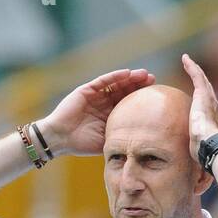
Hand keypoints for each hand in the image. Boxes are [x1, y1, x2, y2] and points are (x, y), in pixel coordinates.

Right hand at [39, 68, 154, 156]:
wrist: (61, 138)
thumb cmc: (82, 143)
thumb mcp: (107, 141)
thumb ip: (121, 138)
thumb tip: (144, 145)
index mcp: (110, 115)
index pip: (128, 104)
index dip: (141, 100)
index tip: (156, 97)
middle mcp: (105, 102)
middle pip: (125, 90)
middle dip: (139, 85)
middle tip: (153, 81)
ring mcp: (97, 95)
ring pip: (117, 83)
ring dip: (131, 78)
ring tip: (144, 75)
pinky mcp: (88, 89)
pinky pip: (104, 80)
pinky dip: (115, 76)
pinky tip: (127, 73)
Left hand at [181, 52, 217, 162]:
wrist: (211, 146)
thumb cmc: (207, 154)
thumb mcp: (199, 153)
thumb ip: (198, 155)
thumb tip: (197, 180)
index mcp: (213, 121)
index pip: (207, 107)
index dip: (202, 101)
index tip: (198, 98)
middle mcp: (214, 107)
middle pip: (207, 90)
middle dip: (201, 81)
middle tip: (194, 72)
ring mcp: (209, 99)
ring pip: (202, 80)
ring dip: (196, 70)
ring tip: (188, 62)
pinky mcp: (202, 94)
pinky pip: (197, 75)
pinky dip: (191, 66)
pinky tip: (185, 58)